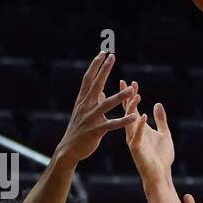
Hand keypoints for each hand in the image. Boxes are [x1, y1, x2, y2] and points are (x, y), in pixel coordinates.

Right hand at [55, 52, 137, 166]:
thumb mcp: (83, 113)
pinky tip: (134, 116)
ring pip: (107, 105)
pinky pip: (112, 125)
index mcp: (83, 100)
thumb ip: (93, 101)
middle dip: (104, 70)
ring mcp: (90, 118)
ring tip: (131, 89)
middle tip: (112, 56)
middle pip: (96, 85)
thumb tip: (101, 91)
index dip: (95, 66)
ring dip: (120, 96)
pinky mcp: (96, 131)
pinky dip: (123, 121)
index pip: (89, 79)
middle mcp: (85, 106)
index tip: (102, 53)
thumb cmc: (78, 130)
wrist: (68, 149)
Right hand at [119, 80, 175, 179]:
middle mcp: (133, 133)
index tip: (131, 82)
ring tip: (134, 96)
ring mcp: (134, 141)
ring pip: (130, 122)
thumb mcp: (164, 134)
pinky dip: (141, 126)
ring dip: (132, 109)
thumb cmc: (161, 156)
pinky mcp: (137, 150)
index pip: (133, 109)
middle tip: (125, 83)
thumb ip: (161, 120)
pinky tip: (143, 116)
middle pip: (128, 112)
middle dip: (127, 98)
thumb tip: (158, 104)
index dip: (132, 96)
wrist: (160, 175)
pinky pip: (138, 136)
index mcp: (139, 128)